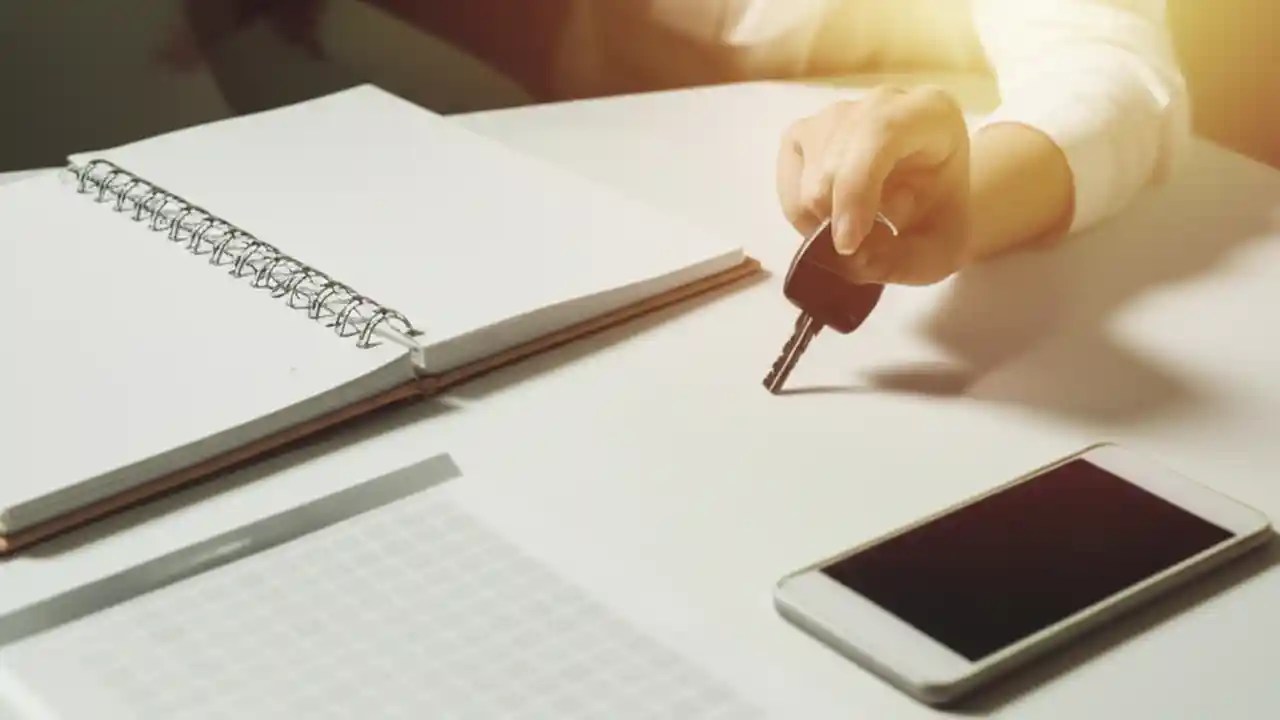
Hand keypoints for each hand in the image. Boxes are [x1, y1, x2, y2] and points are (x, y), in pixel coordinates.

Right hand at [776, 85, 972, 285]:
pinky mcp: (801, 132)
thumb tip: (852, 259)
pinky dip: (802, 214)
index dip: (856, 190)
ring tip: (855, 226)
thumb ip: (905, 260)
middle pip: (832, 163)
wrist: (931, 196)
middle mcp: (877, 102)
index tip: (848, 244)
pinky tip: (831, 217)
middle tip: (859, 248)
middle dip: (836, 218)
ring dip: (822, 220)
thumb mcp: (942, 247)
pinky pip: (787, 182)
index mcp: (928, 113)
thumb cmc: (940, 216)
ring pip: (805, 178)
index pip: (880, 134)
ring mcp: (833, 114)